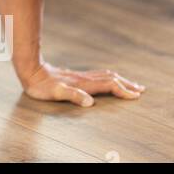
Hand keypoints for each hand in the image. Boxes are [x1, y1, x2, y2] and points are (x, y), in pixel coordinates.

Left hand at [19, 60, 144, 106]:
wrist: (32, 71)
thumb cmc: (43, 86)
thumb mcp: (56, 93)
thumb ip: (73, 96)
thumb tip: (90, 103)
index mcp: (84, 84)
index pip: (110, 85)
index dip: (123, 91)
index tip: (136, 96)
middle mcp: (86, 79)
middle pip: (112, 79)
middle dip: (127, 84)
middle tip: (141, 90)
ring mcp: (82, 76)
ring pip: (106, 76)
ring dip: (121, 80)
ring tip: (131, 84)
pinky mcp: (77, 76)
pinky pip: (99, 75)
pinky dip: (110, 78)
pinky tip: (109, 80)